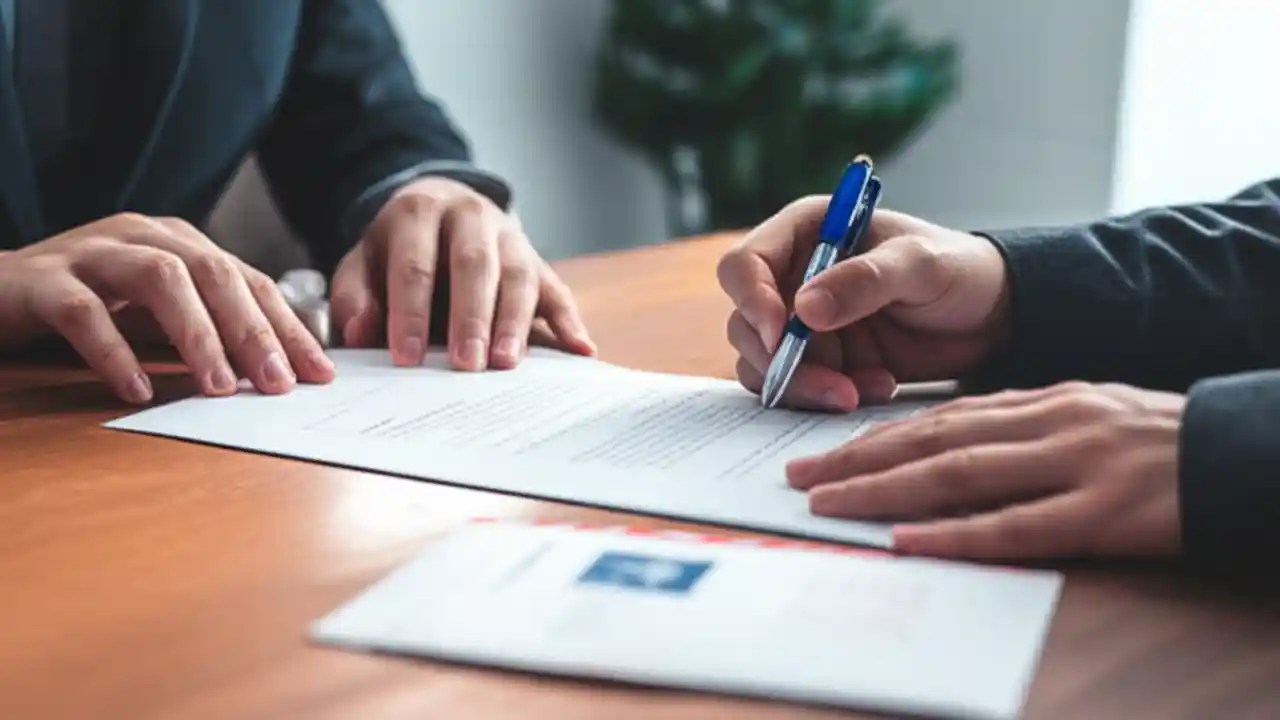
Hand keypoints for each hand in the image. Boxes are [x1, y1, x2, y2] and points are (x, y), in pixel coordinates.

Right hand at [0, 214, 334, 403]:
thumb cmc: (87, 305)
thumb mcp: (156, 314)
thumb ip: (208, 330)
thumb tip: (275, 372)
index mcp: (179, 242)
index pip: (249, 282)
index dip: (288, 327)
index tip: (320, 374)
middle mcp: (142, 236)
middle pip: (214, 273)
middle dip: (253, 331)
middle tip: (278, 385)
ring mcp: (90, 253)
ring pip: (160, 280)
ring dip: (197, 336)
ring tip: (218, 388)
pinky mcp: (41, 281)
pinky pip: (84, 313)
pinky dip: (116, 351)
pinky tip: (139, 390)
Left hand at [331, 177, 594, 369]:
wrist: (439, 207)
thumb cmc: (398, 248)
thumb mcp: (363, 261)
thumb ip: (356, 294)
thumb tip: (361, 331)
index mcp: (420, 212)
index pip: (415, 265)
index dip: (410, 312)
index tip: (406, 358)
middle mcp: (470, 216)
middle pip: (474, 265)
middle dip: (470, 317)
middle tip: (465, 364)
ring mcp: (510, 237)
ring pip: (518, 276)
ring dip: (514, 323)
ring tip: (506, 364)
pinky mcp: (538, 260)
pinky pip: (557, 290)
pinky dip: (570, 321)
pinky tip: (580, 349)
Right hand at [717, 197, 1010, 410]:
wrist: (991, 317)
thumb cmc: (957, 270)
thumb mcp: (919, 265)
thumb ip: (864, 280)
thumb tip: (803, 308)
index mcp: (806, 233)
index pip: (745, 265)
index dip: (752, 299)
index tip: (780, 333)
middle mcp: (792, 278)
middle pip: (745, 324)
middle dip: (782, 361)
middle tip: (833, 386)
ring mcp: (802, 324)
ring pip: (763, 364)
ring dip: (806, 386)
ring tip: (862, 391)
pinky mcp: (818, 362)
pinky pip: (795, 388)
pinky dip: (827, 397)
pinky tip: (878, 387)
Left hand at [787, 382, 1183, 559]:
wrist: (1242, 449)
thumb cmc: (1157, 443)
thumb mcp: (1085, 418)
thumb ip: (1021, 428)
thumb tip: (950, 448)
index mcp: (1041, 399)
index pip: (940, 415)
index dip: (877, 436)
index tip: (825, 453)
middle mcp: (1048, 422)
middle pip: (934, 440)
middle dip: (861, 460)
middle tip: (800, 479)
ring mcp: (1075, 464)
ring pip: (961, 474)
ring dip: (887, 491)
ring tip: (830, 505)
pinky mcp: (1104, 510)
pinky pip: (1017, 525)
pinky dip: (956, 533)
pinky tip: (908, 540)